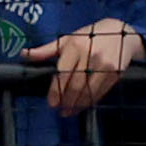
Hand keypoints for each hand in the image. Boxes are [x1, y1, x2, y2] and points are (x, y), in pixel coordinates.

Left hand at [29, 17, 145, 114]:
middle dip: (66, 101)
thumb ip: (46, 50)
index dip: (56, 91)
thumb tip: (24, 54)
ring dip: (77, 105)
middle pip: (76, 85)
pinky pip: (100, 92)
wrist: (121, 33)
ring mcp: (105, 65)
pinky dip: (90, 102)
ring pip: (88, 91)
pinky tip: (82, 106)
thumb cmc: (89, 36)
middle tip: (60, 110)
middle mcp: (90, 55)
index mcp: (75, 46)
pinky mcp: (115, 73)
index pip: (63, 74)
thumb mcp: (67, 39)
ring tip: (68, 111)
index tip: (51, 103)